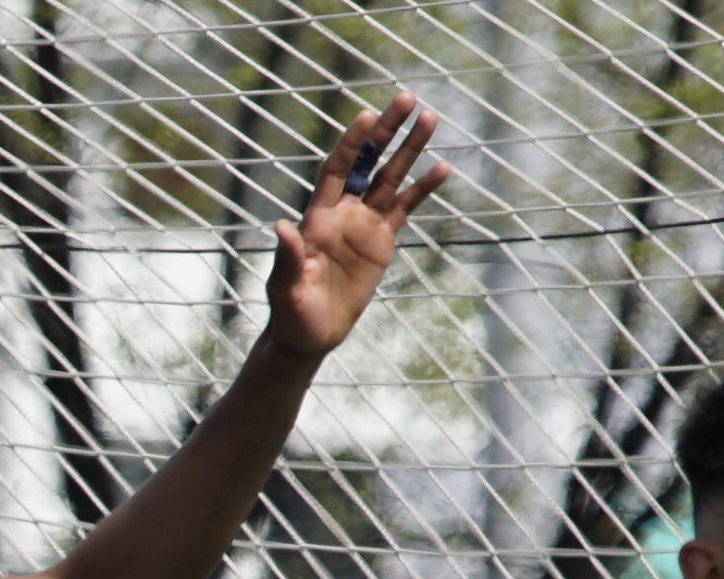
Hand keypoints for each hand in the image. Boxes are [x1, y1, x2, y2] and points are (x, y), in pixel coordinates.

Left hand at [261, 93, 448, 362]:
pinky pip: (405, 208)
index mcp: (317, 218)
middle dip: (386, 131)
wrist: (309, 335)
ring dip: (410, 149)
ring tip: (429, 118)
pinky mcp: (381, 241)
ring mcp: (363, 224)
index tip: (366, 116)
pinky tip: (442, 168)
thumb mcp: (286, 287)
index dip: (351, 145)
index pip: (336, 170)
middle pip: (368, 162)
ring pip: (391, 177)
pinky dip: (423, 189)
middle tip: (406, 97)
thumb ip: (287, 257)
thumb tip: (282, 226)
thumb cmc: (290, 313)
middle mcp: (342, 213)